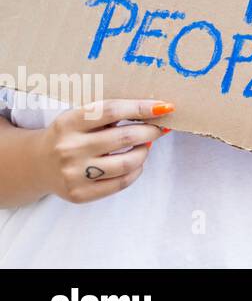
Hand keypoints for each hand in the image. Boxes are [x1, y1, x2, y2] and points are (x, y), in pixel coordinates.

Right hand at [38, 100, 171, 203]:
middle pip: (124, 137)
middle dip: (150, 131)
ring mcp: (73, 174)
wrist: (37, 164)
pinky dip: (136, 170)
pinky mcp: (79, 194)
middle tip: (159, 129)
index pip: (112, 111)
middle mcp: (68, 148)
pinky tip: (135, 162)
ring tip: (145, 145)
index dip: (142, 107)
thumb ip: (110, 113)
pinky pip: (121, 183)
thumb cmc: (70, 135)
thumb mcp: (80, 117)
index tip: (165, 107)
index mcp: (68, 122)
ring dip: (144, 151)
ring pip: (127, 163)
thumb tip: (157, 110)